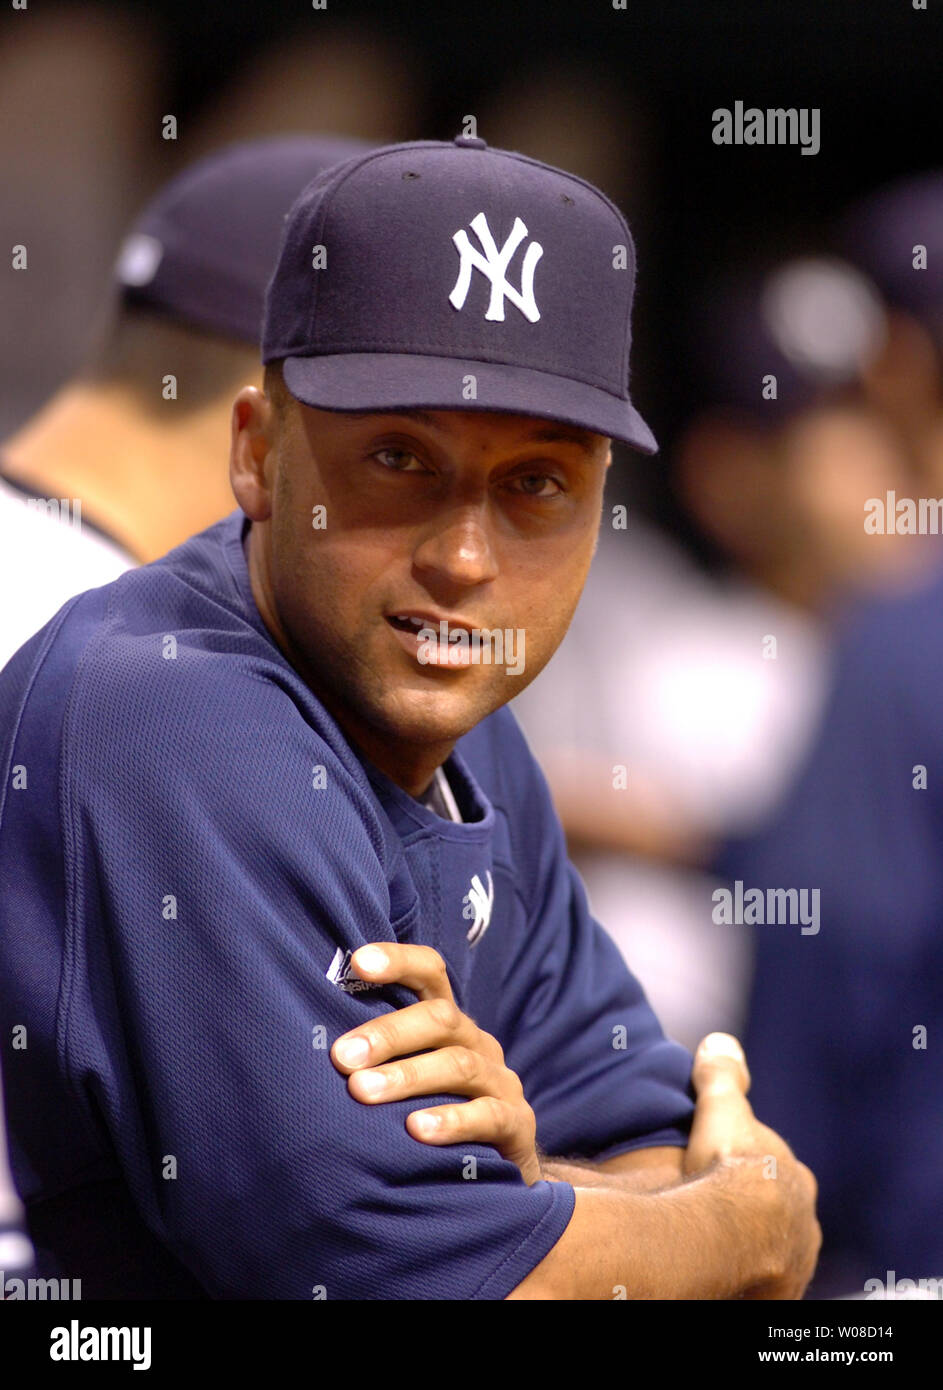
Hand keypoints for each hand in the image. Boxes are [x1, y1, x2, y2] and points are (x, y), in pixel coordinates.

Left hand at [330, 943, 541, 1184]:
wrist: (497, 1174)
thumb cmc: (429, 1116)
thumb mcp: (405, 1080)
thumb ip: (371, 1058)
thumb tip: (298, 1039)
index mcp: (447, 1024)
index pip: (430, 973)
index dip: (399, 961)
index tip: (359, 961)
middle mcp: (477, 1042)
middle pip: (439, 1019)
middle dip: (387, 1035)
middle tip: (342, 1057)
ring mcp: (500, 1081)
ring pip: (458, 1064)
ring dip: (408, 1077)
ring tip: (364, 1092)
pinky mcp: (517, 1124)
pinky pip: (488, 1115)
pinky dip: (451, 1120)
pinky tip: (417, 1130)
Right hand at [685, 1032, 821, 1298]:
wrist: (733, 1232)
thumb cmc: (727, 1168)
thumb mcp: (721, 1109)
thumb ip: (721, 1075)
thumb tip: (719, 1040)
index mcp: (797, 1179)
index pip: (775, 1170)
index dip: (750, 1167)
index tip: (722, 1168)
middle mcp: (805, 1223)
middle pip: (779, 1213)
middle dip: (755, 1210)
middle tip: (716, 1207)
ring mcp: (795, 1262)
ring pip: (773, 1249)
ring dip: (750, 1245)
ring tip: (715, 1243)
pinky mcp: (779, 1293)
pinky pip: (761, 1282)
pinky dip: (746, 1276)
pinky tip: (722, 1271)